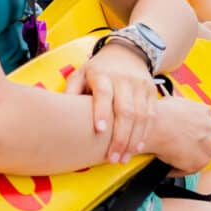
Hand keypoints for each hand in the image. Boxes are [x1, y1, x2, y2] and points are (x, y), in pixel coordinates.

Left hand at [72, 41, 158, 164]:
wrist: (127, 52)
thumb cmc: (97, 70)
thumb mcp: (80, 74)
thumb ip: (71, 92)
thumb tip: (58, 114)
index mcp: (102, 75)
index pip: (103, 94)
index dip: (102, 112)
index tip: (99, 131)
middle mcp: (124, 79)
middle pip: (126, 110)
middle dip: (119, 137)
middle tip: (112, 159)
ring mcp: (140, 85)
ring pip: (141, 116)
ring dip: (132, 140)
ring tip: (123, 158)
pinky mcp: (151, 91)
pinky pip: (151, 115)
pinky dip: (144, 134)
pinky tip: (136, 148)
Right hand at [150, 96, 210, 173]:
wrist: (155, 126)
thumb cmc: (160, 114)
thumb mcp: (174, 102)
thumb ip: (182, 109)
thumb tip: (175, 112)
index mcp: (206, 111)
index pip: (205, 124)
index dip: (194, 130)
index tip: (185, 134)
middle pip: (207, 139)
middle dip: (195, 143)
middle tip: (179, 146)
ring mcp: (209, 145)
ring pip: (202, 154)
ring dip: (189, 156)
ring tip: (172, 158)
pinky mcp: (202, 161)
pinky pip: (192, 169)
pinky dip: (180, 169)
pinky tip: (170, 167)